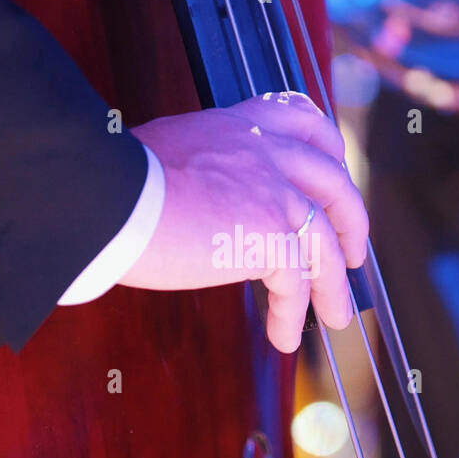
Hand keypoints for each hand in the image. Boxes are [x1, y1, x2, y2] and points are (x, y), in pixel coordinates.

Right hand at [122, 93, 368, 352]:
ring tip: (335, 315)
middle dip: (350, 221)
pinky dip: (293, 315)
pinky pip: (296, 283)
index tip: (335, 170)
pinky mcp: (270, 237)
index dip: (327, 149)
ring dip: (333, 286)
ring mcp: (273, 193)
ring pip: (325, 243)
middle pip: (333, 182)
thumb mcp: (162, 155)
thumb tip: (190, 200)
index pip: (300, 120)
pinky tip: (282, 337)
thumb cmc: (111, 184)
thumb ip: (194, 169)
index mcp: (236, 126)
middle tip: (353, 254)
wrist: (105, 197)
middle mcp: (263, 152)